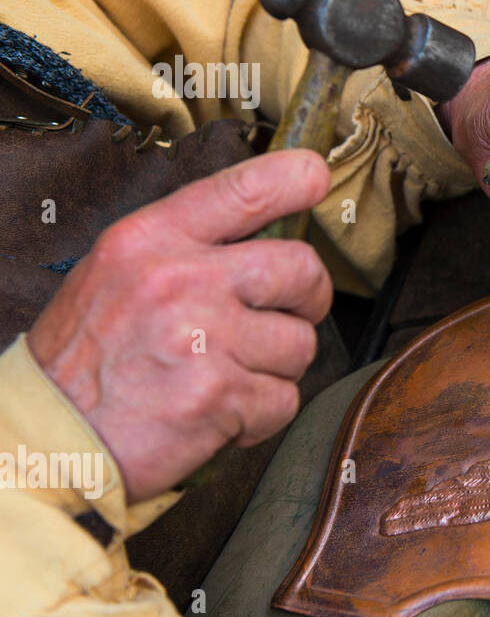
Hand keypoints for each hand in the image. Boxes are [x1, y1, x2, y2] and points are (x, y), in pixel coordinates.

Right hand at [28, 151, 332, 503]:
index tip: (315, 179)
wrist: (46, 438)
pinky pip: (284, 399)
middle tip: (285, 318)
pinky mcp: (218, 395)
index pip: (244, 188)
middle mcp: (180, 280)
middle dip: (309, 298)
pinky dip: (261, 416)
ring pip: (300, 343)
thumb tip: (265, 228)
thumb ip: (187, 247)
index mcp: (151, 240)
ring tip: (228, 376)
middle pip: (302, 268)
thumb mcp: (116, 273)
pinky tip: (220, 414)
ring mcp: (202, 338)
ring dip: (277, 368)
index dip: (296, 178)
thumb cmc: (87, 359)